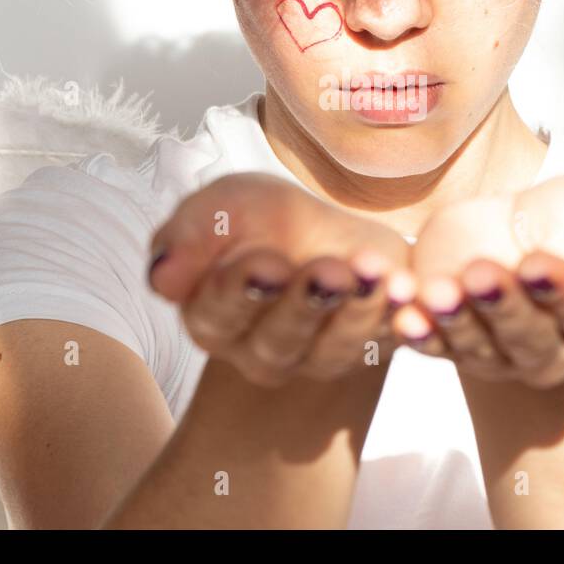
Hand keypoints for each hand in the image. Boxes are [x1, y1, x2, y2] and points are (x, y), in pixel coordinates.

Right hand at [147, 172, 410, 386]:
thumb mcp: (226, 206)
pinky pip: (378, 343)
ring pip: (329, 350)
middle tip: (327, 273)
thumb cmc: (266, 219)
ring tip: (368, 271)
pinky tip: (400, 284)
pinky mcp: (363, 351)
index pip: (218, 312)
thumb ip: (190, 235)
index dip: (242, 290)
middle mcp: (257, 349)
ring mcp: (313, 358)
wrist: (333, 230)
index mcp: (211, 314)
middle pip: (275, 342)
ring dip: (352, 310)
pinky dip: (391, 314)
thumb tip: (163, 276)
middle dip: (303, 305)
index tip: (267, 262)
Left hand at [392, 172, 563, 387]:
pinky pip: (434, 347)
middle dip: (502, 304)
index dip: (560, 287)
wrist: (515, 226)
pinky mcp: (451, 342)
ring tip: (438, 291)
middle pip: (527, 335)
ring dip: (455, 320)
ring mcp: (498, 355)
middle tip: (480, 274)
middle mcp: (550, 350)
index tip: (536, 263)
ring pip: (477, 346)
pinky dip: (417, 334)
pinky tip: (402, 315)